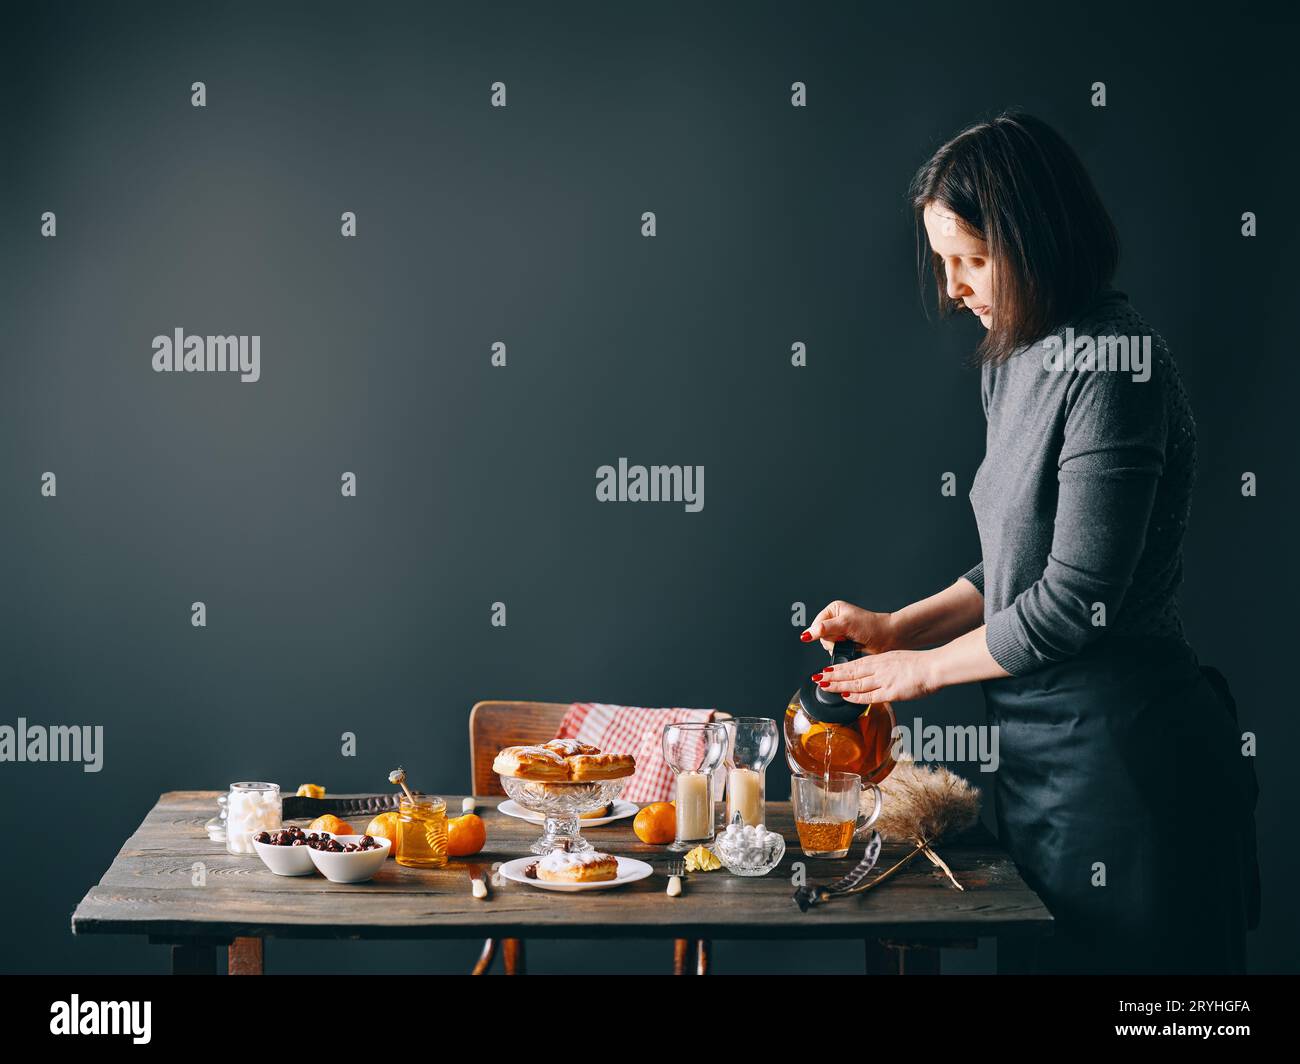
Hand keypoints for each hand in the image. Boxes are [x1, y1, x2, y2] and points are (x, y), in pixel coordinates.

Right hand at [800, 600, 896, 654]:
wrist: (888, 638)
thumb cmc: (872, 627)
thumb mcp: (845, 624)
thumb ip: (824, 629)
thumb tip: (806, 634)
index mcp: (833, 609)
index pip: (816, 625)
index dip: (823, 633)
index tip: (836, 634)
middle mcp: (835, 619)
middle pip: (821, 636)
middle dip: (832, 641)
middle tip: (845, 638)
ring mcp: (840, 631)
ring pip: (828, 644)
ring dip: (838, 646)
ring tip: (850, 641)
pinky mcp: (846, 642)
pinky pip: (836, 649)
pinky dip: (843, 650)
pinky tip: (852, 646)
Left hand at [814, 649, 938, 702]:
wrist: (933, 667)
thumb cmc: (918, 664)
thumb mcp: (895, 659)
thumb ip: (883, 667)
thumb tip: (873, 674)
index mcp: (879, 660)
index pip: (853, 664)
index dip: (837, 669)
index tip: (825, 671)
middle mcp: (878, 668)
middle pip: (850, 673)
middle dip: (832, 676)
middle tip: (817, 678)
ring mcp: (883, 680)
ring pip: (856, 683)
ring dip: (839, 686)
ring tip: (825, 686)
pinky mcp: (890, 692)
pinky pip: (870, 695)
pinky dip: (856, 697)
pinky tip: (846, 697)